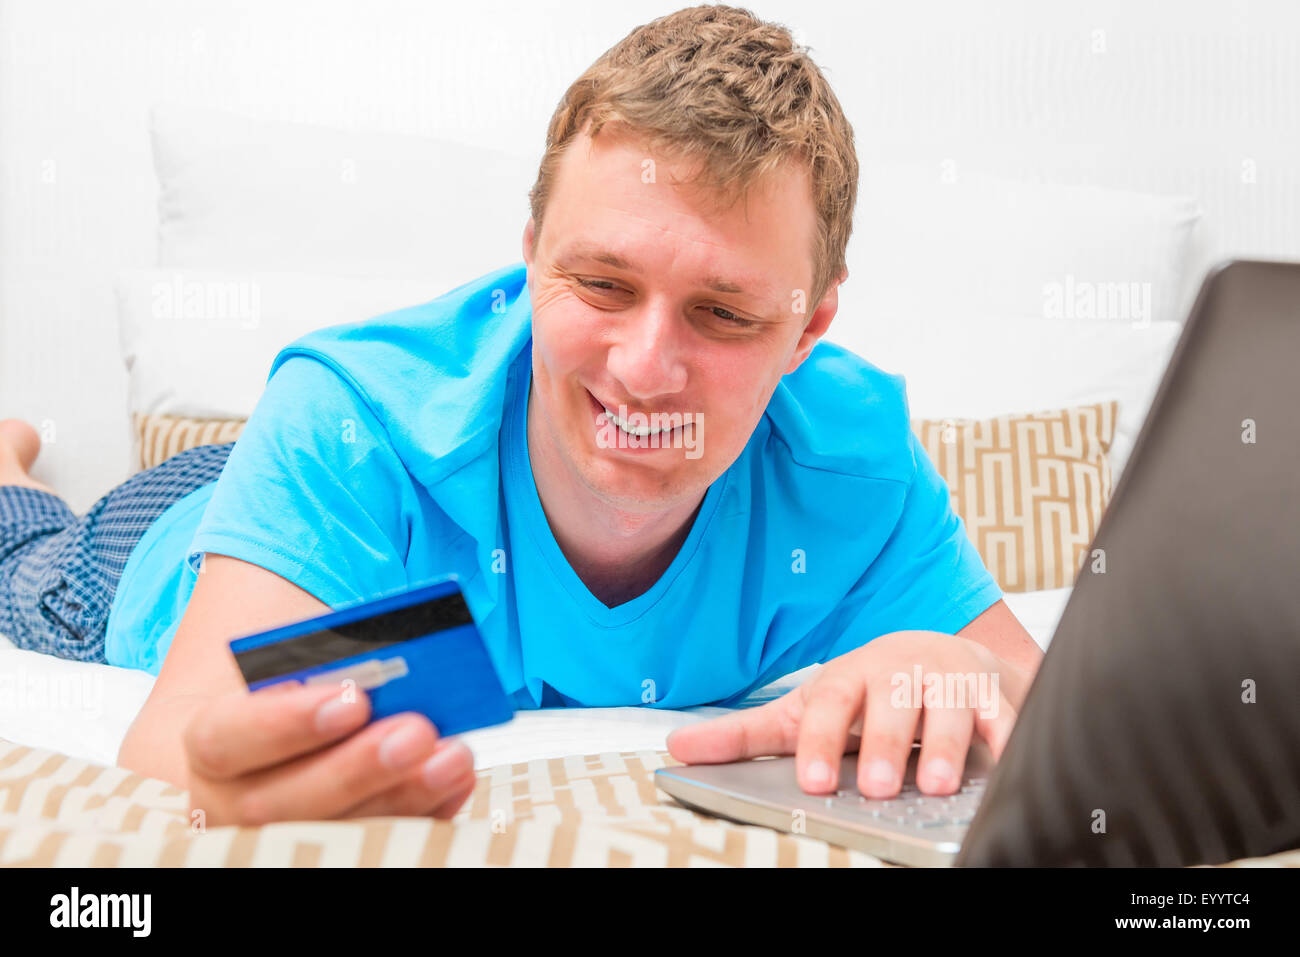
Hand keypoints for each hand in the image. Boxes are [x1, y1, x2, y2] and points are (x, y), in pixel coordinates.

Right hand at [183, 680, 477, 825]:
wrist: (268, 755)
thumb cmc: (290, 701)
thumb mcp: (294, 672)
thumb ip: (325, 667)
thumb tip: (388, 673)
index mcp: (214, 747)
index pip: (227, 739)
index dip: (288, 722)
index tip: (354, 699)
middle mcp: (234, 807)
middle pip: (283, 803)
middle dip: (359, 767)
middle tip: (418, 732)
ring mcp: (278, 844)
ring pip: (336, 836)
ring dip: (405, 796)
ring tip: (454, 757)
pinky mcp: (327, 858)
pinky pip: (376, 850)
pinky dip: (424, 816)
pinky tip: (455, 783)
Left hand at [666, 631, 1033, 798]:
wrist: (943, 657)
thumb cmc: (864, 696)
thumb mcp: (806, 710)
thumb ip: (745, 733)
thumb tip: (675, 747)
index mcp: (848, 677)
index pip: (829, 705)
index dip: (820, 740)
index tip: (814, 781)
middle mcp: (898, 672)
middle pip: (891, 703)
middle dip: (886, 744)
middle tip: (878, 787)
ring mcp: (949, 679)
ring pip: (951, 707)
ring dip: (947, 745)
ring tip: (938, 784)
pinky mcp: (996, 693)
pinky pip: (1008, 713)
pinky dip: (1010, 734)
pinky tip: (1007, 759)